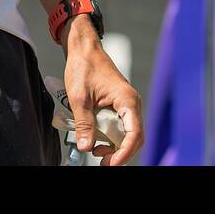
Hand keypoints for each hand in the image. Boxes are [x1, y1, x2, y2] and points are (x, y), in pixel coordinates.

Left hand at [62, 18, 143, 165]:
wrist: (84, 49)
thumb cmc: (84, 67)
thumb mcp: (79, 97)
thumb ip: (84, 123)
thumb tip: (86, 147)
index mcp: (126, 100)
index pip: (134, 133)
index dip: (125, 152)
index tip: (111, 163)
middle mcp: (131, 103)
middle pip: (135, 137)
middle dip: (121, 153)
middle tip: (103, 163)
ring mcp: (126, 104)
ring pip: (128, 133)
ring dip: (115, 147)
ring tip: (97, 153)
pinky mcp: (119, 105)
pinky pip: (120, 126)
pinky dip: (111, 137)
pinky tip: (97, 141)